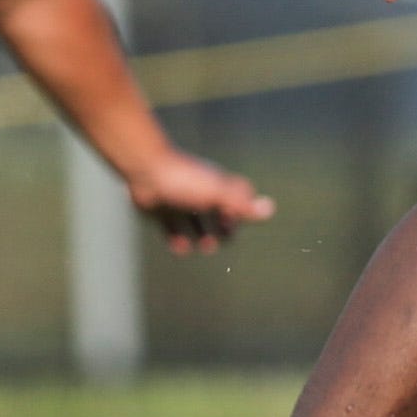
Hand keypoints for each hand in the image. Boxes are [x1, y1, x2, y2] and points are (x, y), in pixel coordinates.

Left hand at [118, 146, 275, 252]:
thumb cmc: (184, 181)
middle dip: (222, 228)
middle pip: (217, 211)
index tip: (237, 223)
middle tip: (220, 241)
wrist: (145, 170)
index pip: (238, 197)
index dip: (242, 212)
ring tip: (203, 246)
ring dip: (201, 235)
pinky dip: (177, 238)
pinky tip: (180, 246)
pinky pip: (171, 226)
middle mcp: (200, 192)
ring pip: (194, 220)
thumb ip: (242, 204)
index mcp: (217, 186)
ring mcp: (180, 200)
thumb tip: (270, 209)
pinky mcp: (161, 209)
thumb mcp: (216, 194)